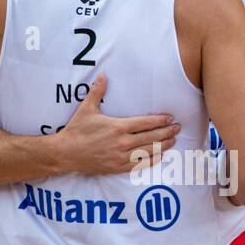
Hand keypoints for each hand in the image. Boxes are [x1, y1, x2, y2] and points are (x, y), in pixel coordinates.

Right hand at [53, 75, 179, 175]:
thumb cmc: (76, 130)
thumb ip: (97, 92)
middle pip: (151, 137)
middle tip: (178, 128)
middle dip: (166, 132)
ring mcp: (120, 157)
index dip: (159, 121)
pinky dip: (151, 160)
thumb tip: (103, 76)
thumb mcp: (86, 109)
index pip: (145, 123)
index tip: (170, 118)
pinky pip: (138, 165)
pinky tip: (159, 156)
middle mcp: (122, 143)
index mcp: (118, 127)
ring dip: (162, 146)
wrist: (66, 153)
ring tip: (173, 141)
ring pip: (147, 151)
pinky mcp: (117, 167)